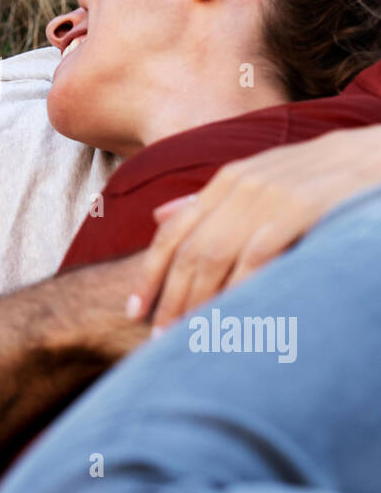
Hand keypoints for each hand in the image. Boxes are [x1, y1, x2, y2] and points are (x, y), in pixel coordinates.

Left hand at [127, 125, 380, 330]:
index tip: (135, 310)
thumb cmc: (316, 175)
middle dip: (171, 298)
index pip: (173, 233)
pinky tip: (232, 319)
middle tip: (159, 338)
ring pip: (217, 257)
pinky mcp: (301, 209)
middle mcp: (241, 187)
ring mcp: (270, 197)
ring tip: (188, 338)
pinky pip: (258, 257)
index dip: (150, 274)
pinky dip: (239, 290)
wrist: (375, 154)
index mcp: (226, 181)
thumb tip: (158, 216)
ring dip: (199, 302)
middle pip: (191, 252)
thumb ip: (210, 200)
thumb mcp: (259, 178)